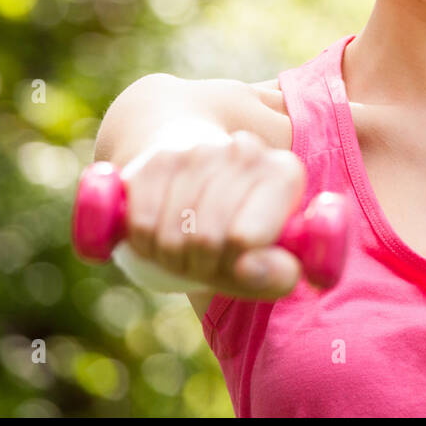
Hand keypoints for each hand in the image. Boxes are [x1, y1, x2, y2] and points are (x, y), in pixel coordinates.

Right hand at [123, 130, 308, 298]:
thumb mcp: (268, 262)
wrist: (201, 183)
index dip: (234, 265)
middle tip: (208, 257)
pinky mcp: (158, 159)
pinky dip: (146, 243)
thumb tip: (250, 269)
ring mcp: (199, 150)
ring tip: (187, 244)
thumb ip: (276, 276)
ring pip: (171, 236)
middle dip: (200, 264)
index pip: (244, 239)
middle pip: (205, 240)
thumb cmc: (241, 230)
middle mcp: (245, 151)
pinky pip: (142, 224)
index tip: (239, 260)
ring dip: (172, 256)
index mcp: (284, 174)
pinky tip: (163, 229)